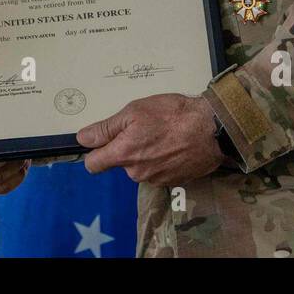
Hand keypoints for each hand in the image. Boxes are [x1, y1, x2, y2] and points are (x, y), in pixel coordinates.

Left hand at [77, 93, 221, 186]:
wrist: (211, 129)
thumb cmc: (172, 115)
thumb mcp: (134, 112)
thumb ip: (106, 128)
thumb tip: (82, 138)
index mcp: (123, 155)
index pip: (93, 165)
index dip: (95, 151)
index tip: (102, 141)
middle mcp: (136, 173)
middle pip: (120, 163)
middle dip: (127, 148)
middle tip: (144, 128)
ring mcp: (156, 180)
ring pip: (141, 167)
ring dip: (147, 154)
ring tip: (163, 135)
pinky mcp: (173, 182)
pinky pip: (159, 171)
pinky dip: (163, 160)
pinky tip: (174, 145)